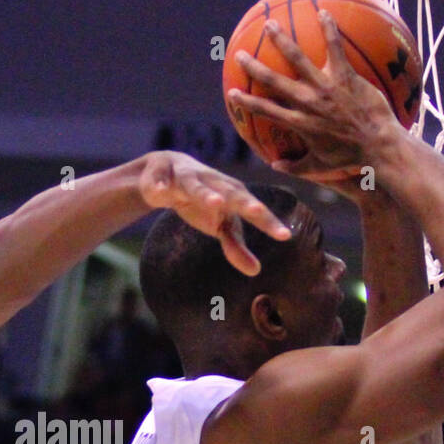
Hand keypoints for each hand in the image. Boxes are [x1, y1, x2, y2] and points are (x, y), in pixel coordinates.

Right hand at [139, 151, 292, 274]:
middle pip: (231, 193)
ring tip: (213, 202)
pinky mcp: (161, 178)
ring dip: (206, 193)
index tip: (285, 236)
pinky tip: (158, 192)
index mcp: (233, 194)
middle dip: (244, 201)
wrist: (168, 172)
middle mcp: (214, 183)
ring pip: (197, 186)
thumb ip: (236, 247)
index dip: (269, 222)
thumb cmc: (204, 201)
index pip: (254, 209)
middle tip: (257, 211)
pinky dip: (159, 187)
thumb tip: (256, 271)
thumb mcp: (220, 225)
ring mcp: (187, 179)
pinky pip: (159, 184)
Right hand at [227, 12, 398, 186]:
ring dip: (282, 41)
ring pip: (298, 60)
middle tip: (240, 55)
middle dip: (255, 67)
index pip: (265, 110)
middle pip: (274, 81)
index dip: (246, 102)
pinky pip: (335, 48)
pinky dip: (329, 29)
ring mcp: (327, 87)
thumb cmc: (351, 158)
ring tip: (270, 24)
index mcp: (299, 124)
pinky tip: (323, 12)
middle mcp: (308, 103)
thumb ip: (295, 167)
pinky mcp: (346, 77)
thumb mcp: (319, 167)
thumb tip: (274, 165)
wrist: (379, 146)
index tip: (232, 93)